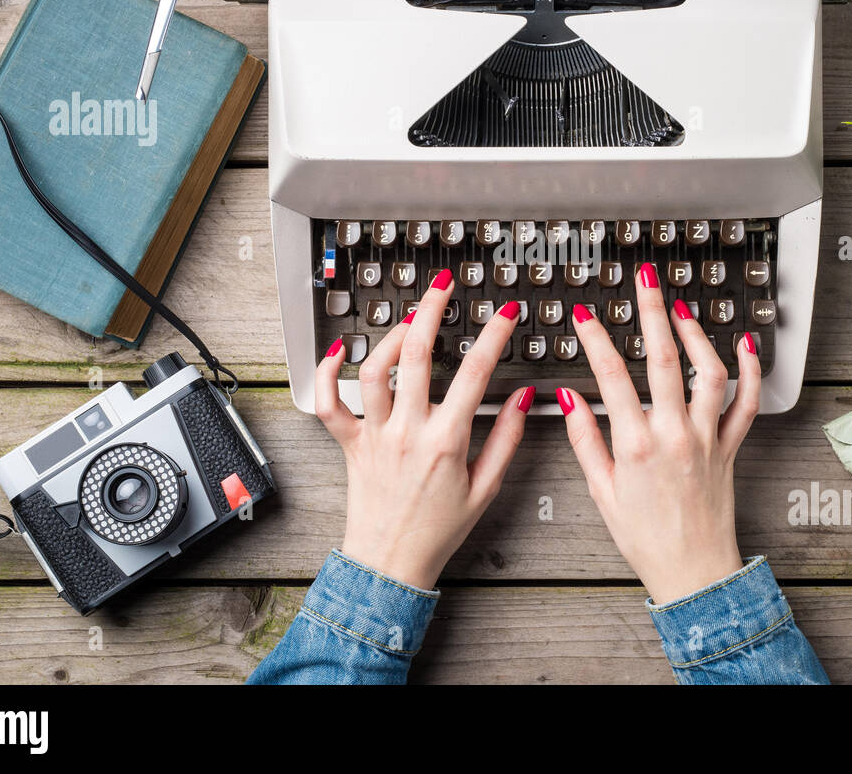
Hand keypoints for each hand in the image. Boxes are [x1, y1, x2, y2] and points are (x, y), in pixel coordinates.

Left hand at [314, 269, 532, 589]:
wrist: (390, 564)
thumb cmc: (437, 532)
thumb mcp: (486, 489)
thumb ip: (508, 440)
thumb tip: (524, 399)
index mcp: (446, 442)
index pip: (475, 374)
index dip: (494, 337)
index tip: (505, 315)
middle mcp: (408, 432)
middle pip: (416, 356)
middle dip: (431, 311)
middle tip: (442, 287)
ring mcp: (375, 436)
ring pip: (374, 371)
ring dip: (388, 335)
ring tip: (407, 318)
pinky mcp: (351, 445)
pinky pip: (330, 405)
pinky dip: (327, 374)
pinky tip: (339, 351)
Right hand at [559, 263, 760, 604]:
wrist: (694, 571)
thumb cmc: (646, 538)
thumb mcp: (602, 491)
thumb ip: (585, 440)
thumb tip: (566, 399)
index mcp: (637, 446)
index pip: (612, 378)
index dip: (597, 340)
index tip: (587, 315)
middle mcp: (676, 435)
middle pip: (665, 359)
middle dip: (652, 311)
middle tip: (646, 278)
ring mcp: (708, 438)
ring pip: (709, 372)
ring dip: (696, 333)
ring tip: (680, 307)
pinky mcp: (730, 447)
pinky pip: (747, 403)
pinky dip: (749, 371)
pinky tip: (744, 344)